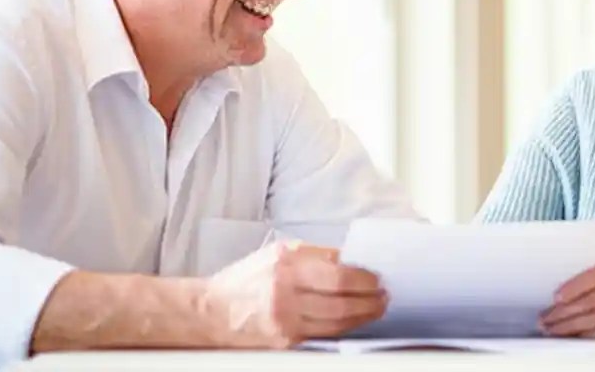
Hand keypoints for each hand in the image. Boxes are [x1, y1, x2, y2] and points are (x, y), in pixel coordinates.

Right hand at [203, 241, 387, 348]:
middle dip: (369, 299)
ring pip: (336, 320)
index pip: (336, 272)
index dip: (363, 277)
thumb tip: (350, 259)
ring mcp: (284, 319)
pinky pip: (322, 334)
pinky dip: (342, 327)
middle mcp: (284, 291)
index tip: (377, 277)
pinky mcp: (284, 340)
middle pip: (340, 298)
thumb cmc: (245, 279)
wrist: (211, 311)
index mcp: (285, 264)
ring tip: (376, 308)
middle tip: (384, 295)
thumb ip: (314, 255)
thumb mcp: (277, 253)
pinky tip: (353, 321)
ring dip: (362, 315)